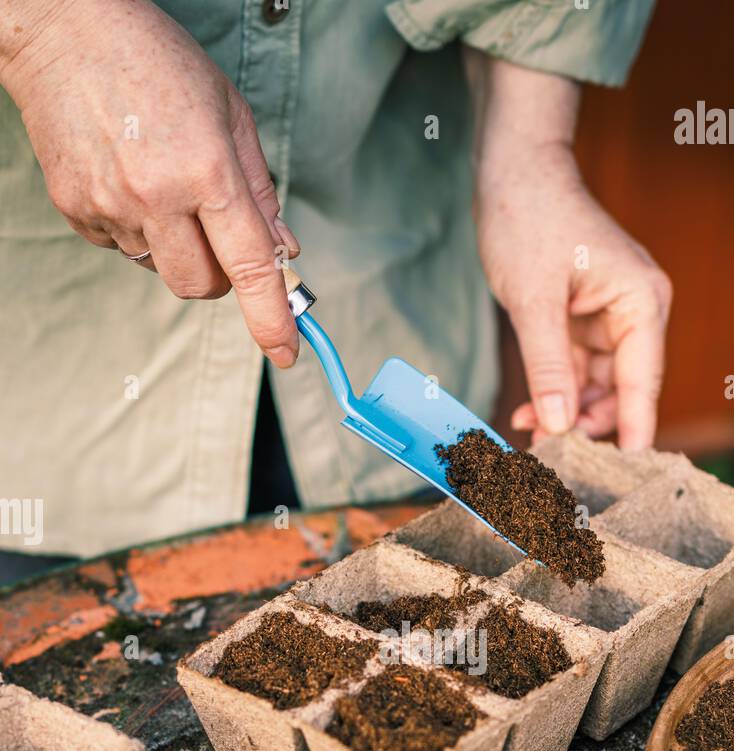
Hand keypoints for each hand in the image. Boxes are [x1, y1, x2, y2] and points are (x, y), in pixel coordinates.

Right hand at [0, 0, 298, 366]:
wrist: (63, 28)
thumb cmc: (154, 60)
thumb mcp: (229, 112)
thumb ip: (259, 189)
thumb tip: (283, 250)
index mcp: (206, 168)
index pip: (249, 265)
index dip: (271, 317)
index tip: (285, 350)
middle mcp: (156, 194)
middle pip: (201, 286)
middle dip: (218, 276)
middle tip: (216, 233)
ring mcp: (111, 205)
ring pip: (161, 270)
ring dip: (175, 247)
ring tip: (162, 184)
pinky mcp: (76, 209)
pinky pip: (121, 248)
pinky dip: (135, 228)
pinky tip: (127, 177)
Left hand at [477, 146, 671, 448]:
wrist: (511, 171)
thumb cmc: (530, 218)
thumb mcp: (533, 298)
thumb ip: (548, 365)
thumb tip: (558, 425)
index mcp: (641, 301)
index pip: (643, 380)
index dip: (634, 428)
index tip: (630, 474)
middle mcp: (635, 313)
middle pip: (621, 391)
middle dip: (587, 425)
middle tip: (553, 458)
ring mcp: (609, 320)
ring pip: (594, 388)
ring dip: (563, 413)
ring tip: (527, 433)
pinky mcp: (582, 323)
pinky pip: (573, 373)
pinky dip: (552, 393)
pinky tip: (525, 413)